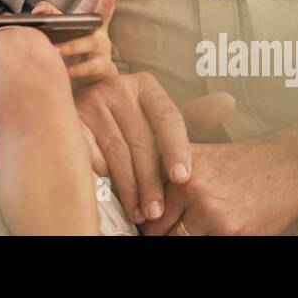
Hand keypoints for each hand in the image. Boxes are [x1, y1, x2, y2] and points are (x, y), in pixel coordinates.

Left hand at [31, 0, 119, 84]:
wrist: (91, 73)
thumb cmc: (74, 43)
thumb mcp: (65, 27)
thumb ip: (50, 15)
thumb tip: (30, 11)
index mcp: (89, 16)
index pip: (93, 0)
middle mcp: (100, 29)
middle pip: (103, 13)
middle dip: (107, 1)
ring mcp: (102, 47)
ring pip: (86, 43)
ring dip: (69, 46)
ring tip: (54, 50)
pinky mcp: (100, 66)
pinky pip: (86, 67)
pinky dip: (72, 69)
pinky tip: (62, 71)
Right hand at [73, 73, 235, 224]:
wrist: (75, 101)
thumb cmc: (125, 116)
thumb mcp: (153, 111)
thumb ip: (186, 115)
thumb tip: (225, 103)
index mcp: (145, 85)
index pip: (168, 117)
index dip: (177, 149)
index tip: (183, 178)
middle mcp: (118, 87)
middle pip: (142, 140)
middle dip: (152, 181)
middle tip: (157, 211)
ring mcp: (92, 100)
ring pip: (118, 152)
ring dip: (130, 188)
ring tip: (140, 213)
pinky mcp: (71, 117)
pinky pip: (91, 153)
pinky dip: (103, 175)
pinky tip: (112, 193)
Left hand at [138, 126, 297, 235]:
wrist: (290, 166)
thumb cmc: (243, 161)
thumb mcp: (199, 154)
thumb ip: (166, 170)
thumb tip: (141, 203)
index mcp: (181, 172)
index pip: (148, 211)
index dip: (145, 222)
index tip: (143, 225)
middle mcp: (195, 193)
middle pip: (161, 232)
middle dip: (161, 233)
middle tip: (158, 232)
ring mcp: (215, 217)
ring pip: (183, 239)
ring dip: (185, 236)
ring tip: (196, 226)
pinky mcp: (236, 235)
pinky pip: (209, 245)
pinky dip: (210, 238)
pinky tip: (216, 229)